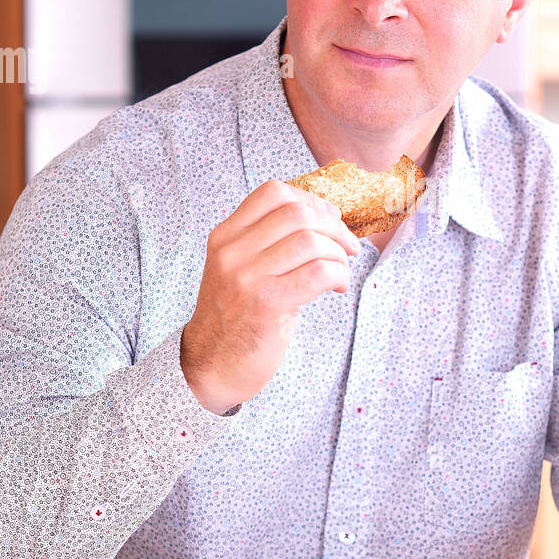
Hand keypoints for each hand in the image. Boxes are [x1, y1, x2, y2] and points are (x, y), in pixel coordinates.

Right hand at [180, 179, 360, 413]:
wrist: (212, 366)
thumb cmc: (237, 317)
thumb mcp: (241, 268)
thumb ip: (271, 241)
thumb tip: (328, 214)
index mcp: (225, 236)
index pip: (273, 192)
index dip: (311, 200)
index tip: (329, 220)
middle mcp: (232, 252)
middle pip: (297, 213)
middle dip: (334, 227)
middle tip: (346, 247)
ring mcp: (247, 278)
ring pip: (311, 241)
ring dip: (338, 255)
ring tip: (339, 272)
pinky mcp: (267, 305)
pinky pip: (318, 273)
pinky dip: (338, 275)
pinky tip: (336, 288)